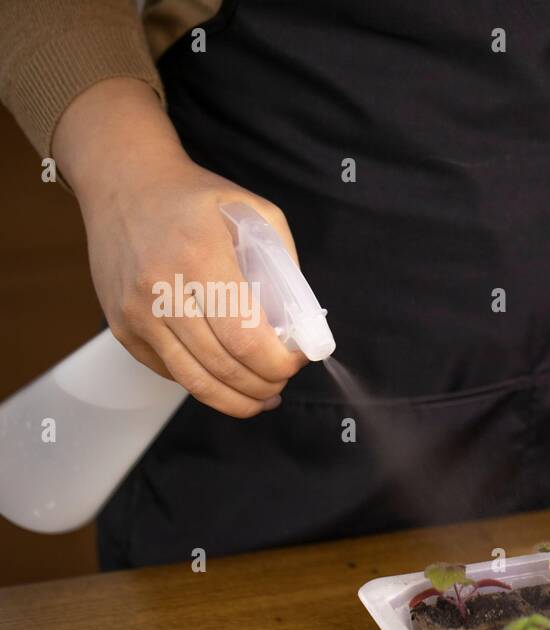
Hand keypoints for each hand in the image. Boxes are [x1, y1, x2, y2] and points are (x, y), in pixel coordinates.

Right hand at [53, 78, 306, 417]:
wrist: (122, 183)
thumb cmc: (194, 198)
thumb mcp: (254, 212)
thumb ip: (283, 265)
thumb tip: (302, 322)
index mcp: (199, 257)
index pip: (246, 337)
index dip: (279, 363)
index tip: (298, 361)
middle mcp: (160, 289)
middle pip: (223, 366)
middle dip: (264, 384)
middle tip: (284, 379)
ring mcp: (136, 313)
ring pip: (195, 381)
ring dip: (237, 400)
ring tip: (262, 397)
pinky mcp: (122, 328)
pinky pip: (171, 372)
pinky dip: (205, 385)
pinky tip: (227, 380)